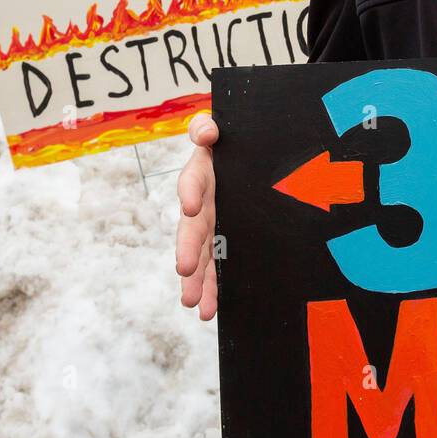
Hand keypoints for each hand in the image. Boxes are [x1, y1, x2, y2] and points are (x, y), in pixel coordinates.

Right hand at [176, 113, 219, 319]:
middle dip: (189, 249)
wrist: (252, 157)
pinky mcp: (227, 242)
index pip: (193, 181)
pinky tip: (211, 309)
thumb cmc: (231, 144)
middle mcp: (205, 204)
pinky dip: (214, 287)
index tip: (191, 206)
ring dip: (199, 280)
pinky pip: (218, 266)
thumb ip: (207, 128)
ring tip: (196, 306)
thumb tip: (207, 133)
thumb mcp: (220, 131)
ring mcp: (215, 226)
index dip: (190, 192)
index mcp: (203, 174)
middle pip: (193, 228)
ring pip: (203, 255)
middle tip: (184, 270)